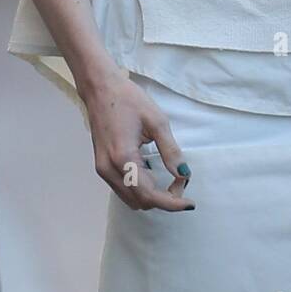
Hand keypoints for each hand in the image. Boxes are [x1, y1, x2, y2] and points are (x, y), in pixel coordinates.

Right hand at [81, 65, 194, 212]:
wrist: (100, 89)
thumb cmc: (129, 100)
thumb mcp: (157, 121)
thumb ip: (170, 150)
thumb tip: (184, 174)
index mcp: (123, 157)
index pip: (149, 195)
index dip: (171, 203)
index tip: (190, 202)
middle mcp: (109, 169)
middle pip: (140, 201)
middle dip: (164, 199)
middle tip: (181, 182)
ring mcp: (102, 169)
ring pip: (130, 199)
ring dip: (152, 196)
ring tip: (169, 180)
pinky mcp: (102, 166)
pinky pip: (123, 189)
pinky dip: (140, 189)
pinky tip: (152, 173)